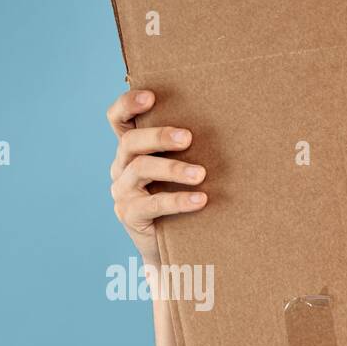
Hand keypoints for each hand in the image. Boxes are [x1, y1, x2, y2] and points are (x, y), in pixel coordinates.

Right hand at [106, 89, 207, 266]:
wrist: (171, 249)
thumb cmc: (181, 202)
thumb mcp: (179, 174)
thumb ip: (186, 153)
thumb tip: (228, 128)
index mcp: (129, 152)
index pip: (117, 121)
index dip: (127, 105)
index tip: (151, 96)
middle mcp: (120, 167)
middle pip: (131, 142)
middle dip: (159, 136)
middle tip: (188, 137)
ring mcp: (122, 192)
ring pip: (141, 169)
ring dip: (173, 168)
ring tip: (201, 173)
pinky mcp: (130, 215)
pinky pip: (153, 204)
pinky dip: (178, 200)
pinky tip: (201, 199)